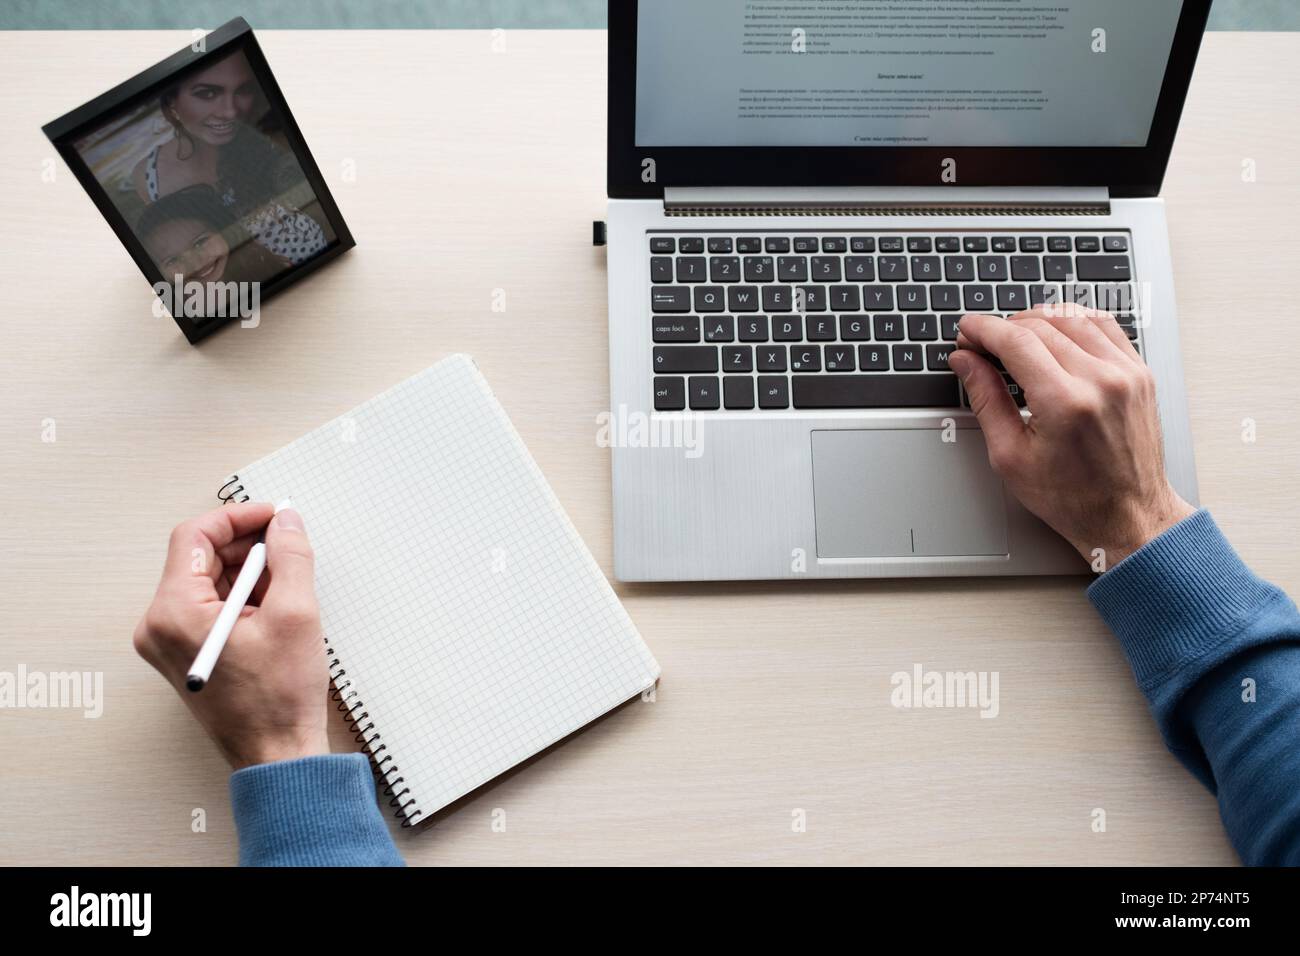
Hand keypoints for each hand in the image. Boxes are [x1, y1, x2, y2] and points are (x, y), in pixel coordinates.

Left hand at [133, 503, 331, 768]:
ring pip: (208, 580)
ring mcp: (170, 642)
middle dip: (247, 546)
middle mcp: (160, 626)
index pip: (194, 537)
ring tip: (288, 585)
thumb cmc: (279, 700)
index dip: (238, 518)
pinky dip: (244, 596)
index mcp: (174, 613)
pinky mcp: (186, 653)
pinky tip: (276, 607)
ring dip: (249, 572)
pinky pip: (211, 605)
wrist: (277, 755)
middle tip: (288, 545)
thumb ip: (290, 556)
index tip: (273, 516)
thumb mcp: (296, 614)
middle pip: (199, 557)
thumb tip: (286, 522)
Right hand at [947, 304, 1194, 567]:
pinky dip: (1074, 321)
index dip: (984, 330)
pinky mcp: (1140, 373)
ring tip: (1014, 334)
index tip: (967, 330)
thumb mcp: (1010, 455)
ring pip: (1073, 318)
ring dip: (1036, 319)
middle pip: (1041, 326)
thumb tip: (966, 362)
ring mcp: (1126, 373)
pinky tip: (1055, 330)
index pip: (1016, 341)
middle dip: (1003, 327)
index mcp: (1065, 403)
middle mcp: (1101, 380)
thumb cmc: (1072, 497)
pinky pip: (1105, 326)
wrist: (1128, 515)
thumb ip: (986, 399)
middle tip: (981, 342)